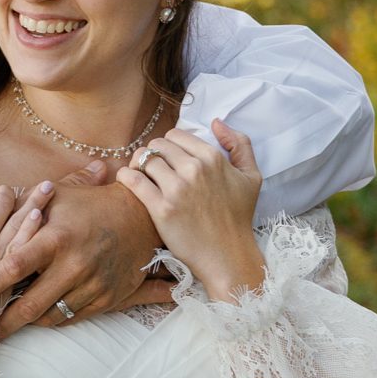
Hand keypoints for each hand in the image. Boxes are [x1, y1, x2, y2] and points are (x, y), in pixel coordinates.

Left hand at [0, 179, 167, 337]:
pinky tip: (36, 317)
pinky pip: (70, 318)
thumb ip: (21, 208)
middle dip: (2, 322)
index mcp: (56, 238)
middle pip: (29, 305)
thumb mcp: (57, 198)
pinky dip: (51, 318)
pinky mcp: (106, 300)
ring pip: (49, 316)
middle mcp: (74, 265)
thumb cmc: (89, 205)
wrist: (142, 218)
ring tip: (5, 325)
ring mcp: (92, 286)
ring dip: (26, 322)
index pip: (15, 266)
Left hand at [116, 119, 265, 301]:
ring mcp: (177, 189)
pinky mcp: (161, 208)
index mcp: (213, 158)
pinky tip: (127, 181)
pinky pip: (133, 180)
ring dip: (137, 165)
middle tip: (151, 169)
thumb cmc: (239, 217)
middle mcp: (195, 169)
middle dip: (151, 154)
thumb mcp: (251, 176)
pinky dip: (125, 177)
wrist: (227, 255)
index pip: (176, 135)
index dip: (167, 145)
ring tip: (139, 176)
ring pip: (143, 159)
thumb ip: (240, 144)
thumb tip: (216, 122)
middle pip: (156, 145)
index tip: (167, 159)